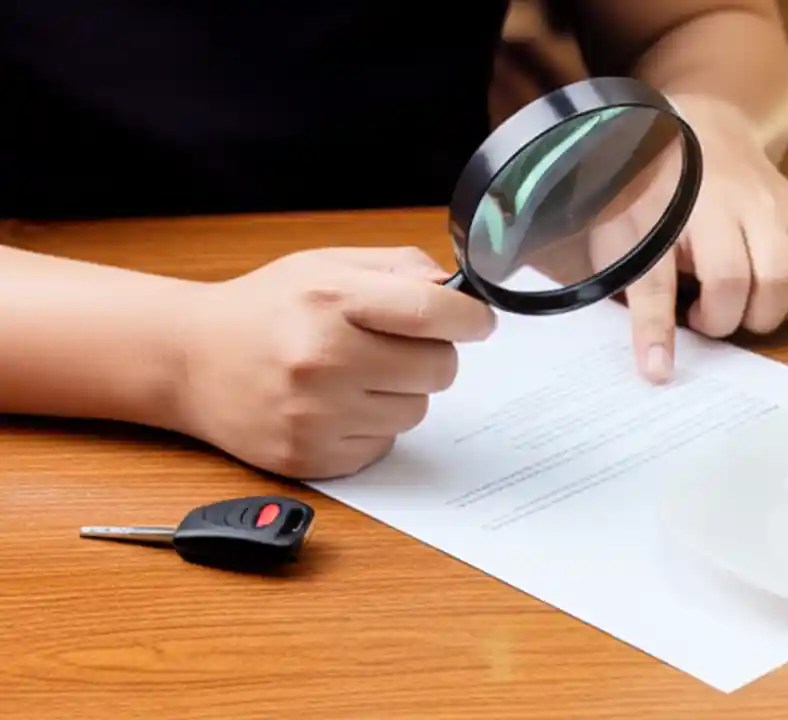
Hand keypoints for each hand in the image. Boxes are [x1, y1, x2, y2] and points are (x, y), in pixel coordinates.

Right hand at [177, 247, 495, 478]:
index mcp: (330, 300)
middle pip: (438, 368)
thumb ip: (398, 268)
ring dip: (400, 393)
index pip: (433, 311)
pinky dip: (372, 426)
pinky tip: (336, 404)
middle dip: (429, 355)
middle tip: (395, 346)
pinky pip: (385, 445)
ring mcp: (315, 414)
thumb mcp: (326, 265)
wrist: (189, 360)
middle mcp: (322, 358)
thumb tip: (458, 290)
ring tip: (354, 374)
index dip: (470, 317)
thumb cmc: (267, 308)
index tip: (477, 321)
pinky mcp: (311, 456)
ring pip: (416, 410)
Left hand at [620, 94, 787, 382]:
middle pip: (738, 284)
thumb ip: (631, 287)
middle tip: (701, 316)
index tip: (657, 371)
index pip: (658, 277)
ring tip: (737, 304)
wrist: (705, 128)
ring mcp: (774, 205)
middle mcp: (728, 201)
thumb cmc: (655, 191)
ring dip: (762, 316)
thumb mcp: (622, 230)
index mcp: (668, 206)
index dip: (656, 329)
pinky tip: (768, 294)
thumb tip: (652, 364)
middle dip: (721, 320)